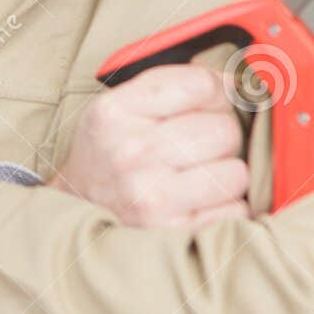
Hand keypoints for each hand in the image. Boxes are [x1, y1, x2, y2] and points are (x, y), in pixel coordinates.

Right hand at [53, 64, 249, 228]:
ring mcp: (152, 195)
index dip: (215, 93)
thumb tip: (232, 82)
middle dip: (219, 137)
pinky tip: (198, 204)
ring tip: (196, 177)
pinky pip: (235, 210)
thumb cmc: (107, 154)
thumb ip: (170, 84)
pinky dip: (225, 208)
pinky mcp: (174, 231)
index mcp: (115, 112)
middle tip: (196, 148)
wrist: (76, 212)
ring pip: (236, 172)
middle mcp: (131, 152)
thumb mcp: (118, 107)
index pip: (201, 85)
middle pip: (225, 129)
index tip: (208, 105)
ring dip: (224, 175)